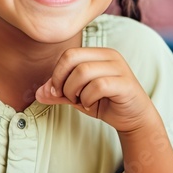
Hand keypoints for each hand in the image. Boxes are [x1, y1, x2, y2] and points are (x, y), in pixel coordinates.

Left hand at [34, 47, 158, 134]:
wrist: (134, 119)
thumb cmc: (106, 103)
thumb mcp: (77, 97)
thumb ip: (59, 93)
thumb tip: (38, 93)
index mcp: (98, 53)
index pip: (68, 54)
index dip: (57, 73)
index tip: (57, 91)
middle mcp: (110, 55)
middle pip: (72, 58)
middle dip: (62, 81)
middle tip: (67, 96)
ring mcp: (119, 68)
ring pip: (83, 72)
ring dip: (74, 91)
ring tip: (81, 101)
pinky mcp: (126, 83)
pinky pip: (98, 85)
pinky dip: (87, 98)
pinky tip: (90, 104)